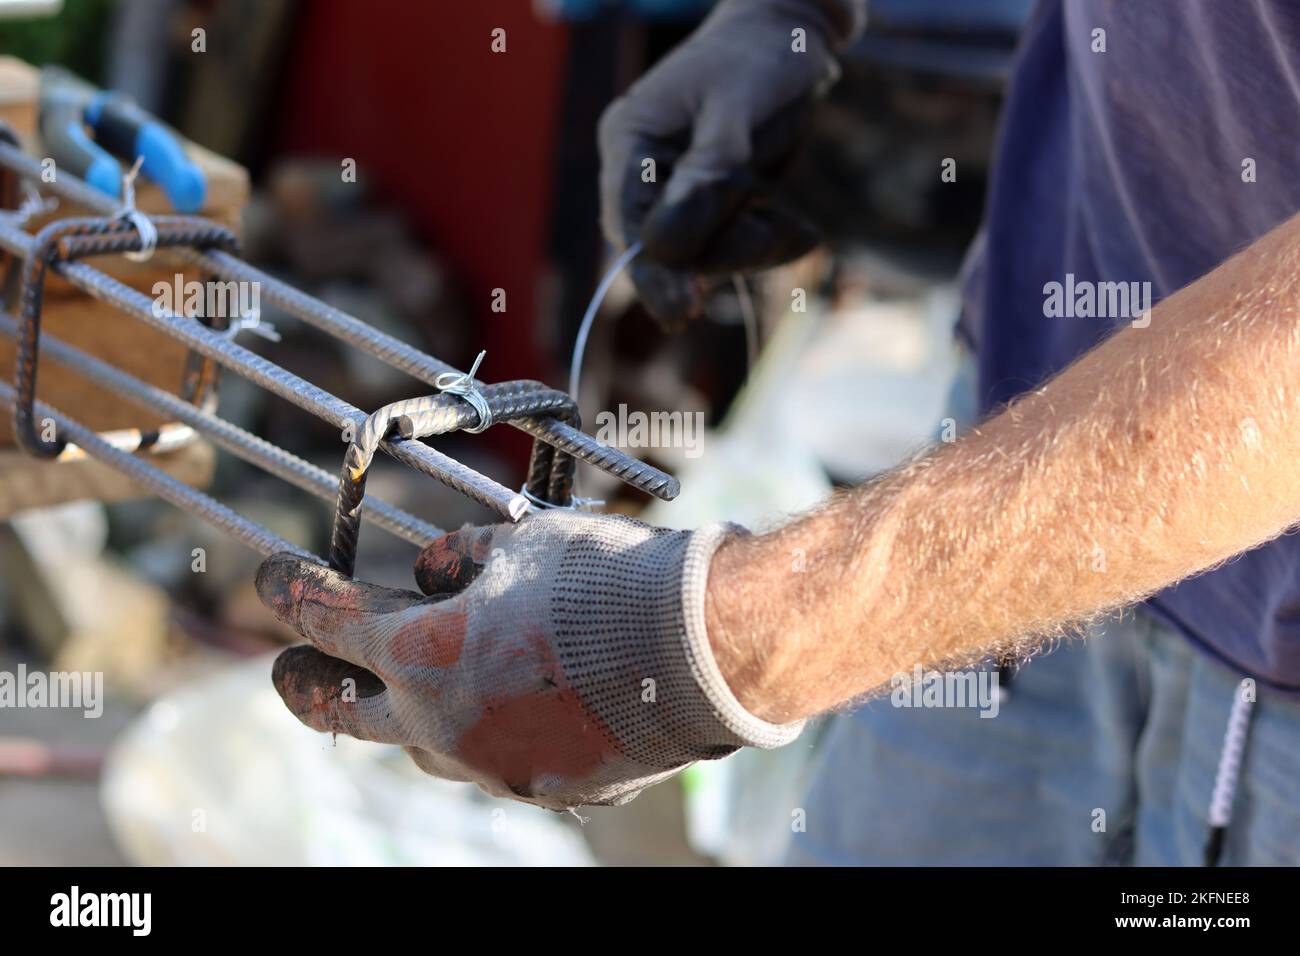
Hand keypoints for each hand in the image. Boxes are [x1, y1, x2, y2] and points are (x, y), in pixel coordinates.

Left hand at [256, 511, 801, 809]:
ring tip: (415, 686)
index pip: (331, 621)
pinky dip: (493, 728)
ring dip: (408, 713)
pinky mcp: (555, 788)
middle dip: (311, 688)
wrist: (703, 649)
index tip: (272, 576)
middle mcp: (447, 727)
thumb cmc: (609, 584)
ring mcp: (499, 767)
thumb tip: (437, 574)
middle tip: (289, 671)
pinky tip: (517, 703)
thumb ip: (462, 560)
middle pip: (350, 715)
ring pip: (427, 745)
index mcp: (425, 657)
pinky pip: (502, 758)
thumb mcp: (521, 545)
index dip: (293, 593)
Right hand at [598, 0, 852, 325]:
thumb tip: (664, 250)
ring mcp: (677, 190)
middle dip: (721, 251)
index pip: (628, 219)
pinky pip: (731, 245)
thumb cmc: (760, 58)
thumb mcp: (735, 110)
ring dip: (751, 249)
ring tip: (794, 228)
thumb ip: (704, 177)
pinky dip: (767, 244)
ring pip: (702, 253)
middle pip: (664, 247)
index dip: (653, 270)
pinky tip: (799, 230)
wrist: (793, 36)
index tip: (683, 311)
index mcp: (630, 138)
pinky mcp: (711, 204)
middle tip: (775, 235)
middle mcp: (644, 169)